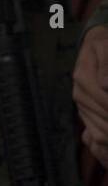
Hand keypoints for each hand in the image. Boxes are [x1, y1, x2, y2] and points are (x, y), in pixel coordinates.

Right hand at [74, 26, 107, 167]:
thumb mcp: (105, 46)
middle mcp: (80, 93)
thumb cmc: (104, 45)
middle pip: (106, 118)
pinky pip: (96, 133)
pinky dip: (107, 140)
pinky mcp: (85, 111)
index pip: (107, 102)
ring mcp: (81, 104)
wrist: (95, 46)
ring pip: (101, 130)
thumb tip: (105, 85)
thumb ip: (107, 63)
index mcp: (83, 77)